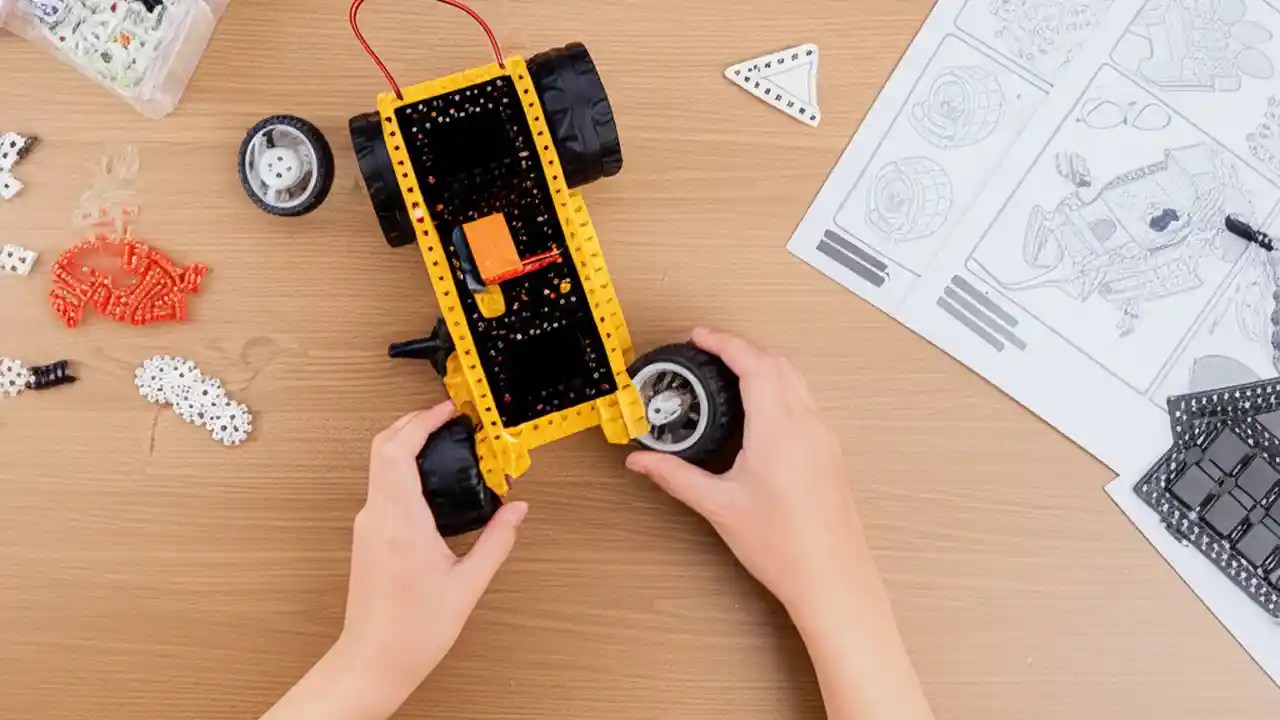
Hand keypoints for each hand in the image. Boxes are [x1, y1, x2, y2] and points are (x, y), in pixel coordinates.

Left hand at [262, 402, 527, 719]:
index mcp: (400, 522)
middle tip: (447, 418)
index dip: (421, 420)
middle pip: (383, 445)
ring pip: (379, 464)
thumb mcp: (468, 584)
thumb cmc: (412, 632)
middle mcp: (377, 518)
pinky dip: (403, 469)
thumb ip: (497, 540)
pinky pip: (382, 486)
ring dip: (406, 444)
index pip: (397, 449)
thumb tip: (518, 510)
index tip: (446, 411)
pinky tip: (429, 480)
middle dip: (413, 422)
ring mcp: (368, 525)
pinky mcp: (367, 535)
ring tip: (442, 444)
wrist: (374, 660)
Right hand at [627, 328, 934, 719]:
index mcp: (779, 429)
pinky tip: (761, 408)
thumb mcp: (719, 506)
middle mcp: (806, 425)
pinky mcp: (829, 452)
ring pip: (795, 379)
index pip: (753, 363)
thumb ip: (675, 476)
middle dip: (742, 348)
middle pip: (777, 362)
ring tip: (731, 372)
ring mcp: (823, 437)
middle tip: (709, 349)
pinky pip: (805, 401)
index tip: (700, 337)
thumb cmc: (785, 547)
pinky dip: (780, 387)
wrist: (832, 578)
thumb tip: (643, 462)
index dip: (724, 343)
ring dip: (764, 364)